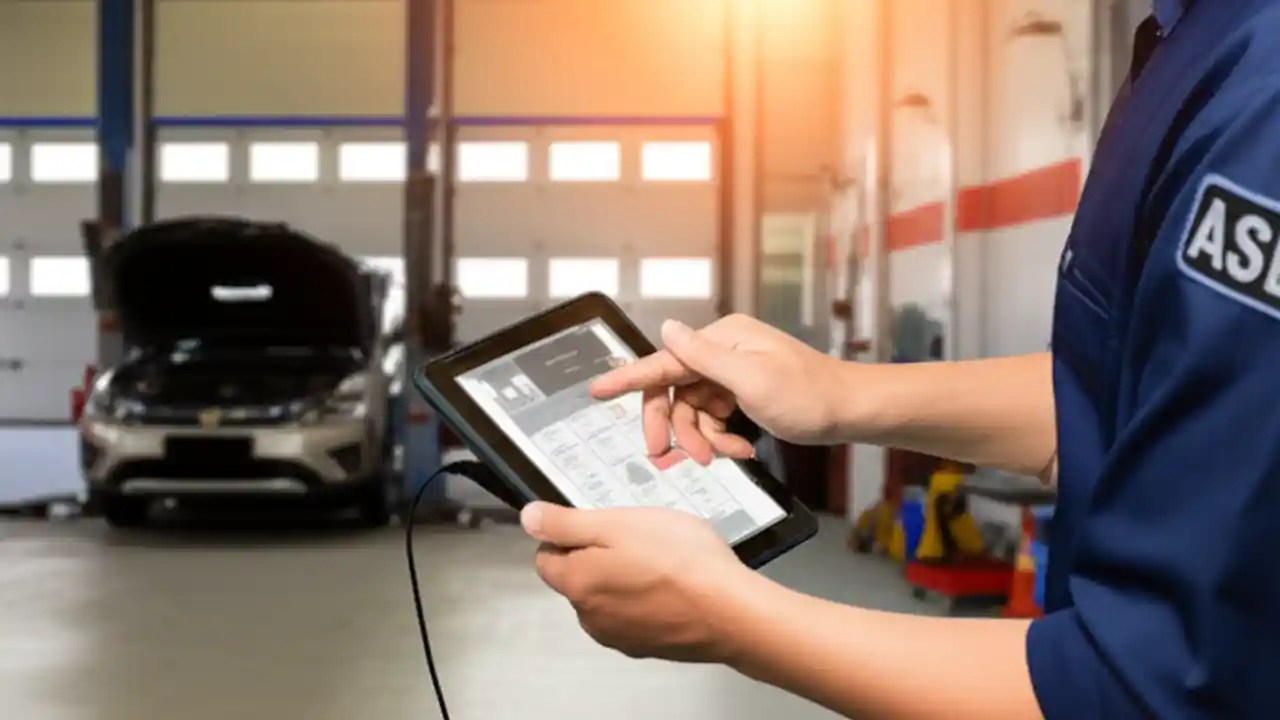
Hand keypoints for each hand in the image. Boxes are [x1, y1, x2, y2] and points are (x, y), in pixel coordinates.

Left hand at [521, 501, 756, 662]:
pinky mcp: (649, 648)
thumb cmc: (676, 557)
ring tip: (662, 561)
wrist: (731, 611)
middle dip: (598, 557)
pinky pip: (634, 617)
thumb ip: (567, 523)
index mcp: (576, 584)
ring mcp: (620, 638)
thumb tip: (528, 518)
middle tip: (639, 537)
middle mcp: (589, 618)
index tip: (604, 523)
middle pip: (577, 579)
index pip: (546, 557)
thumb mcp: (619, 523)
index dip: (568, 534)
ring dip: (622, 580)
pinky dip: (645, 601)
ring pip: (606, 598)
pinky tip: (674, 588)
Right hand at [590, 315, 847, 463]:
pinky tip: (739, 450)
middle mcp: (724, 350)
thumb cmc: (811, 397)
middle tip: (668, 455)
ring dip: (702, 438)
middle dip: (673, 425)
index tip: (598, 389)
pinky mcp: (742, 391)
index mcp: (724, 340)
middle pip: (674, 390)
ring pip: (692, 410)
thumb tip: (667, 329)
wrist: (850, 412)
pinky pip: (713, 417)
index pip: (664, 359)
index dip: (629, 377)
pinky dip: (720, 438)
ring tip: (722, 458)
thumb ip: (704, 357)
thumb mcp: (753, 381)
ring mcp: (733, 371)